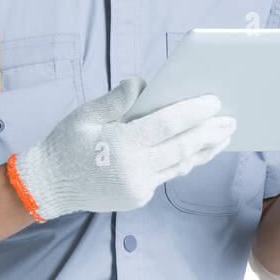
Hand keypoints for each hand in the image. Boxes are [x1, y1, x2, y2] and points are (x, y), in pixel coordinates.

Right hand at [7, 74, 236, 221]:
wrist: (48, 186)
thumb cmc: (65, 144)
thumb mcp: (86, 114)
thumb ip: (118, 98)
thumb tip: (143, 82)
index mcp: (121, 145)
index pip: (168, 124)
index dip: (194, 112)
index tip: (214, 101)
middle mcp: (134, 169)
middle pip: (183, 147)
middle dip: (210, 132)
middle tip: (231, 120)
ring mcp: (138, 187)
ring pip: (180, 164)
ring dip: (204, 149)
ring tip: (223, 136)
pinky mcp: (138, 197)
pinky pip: (167, 175)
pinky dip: (184, 161)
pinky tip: (196, 150)